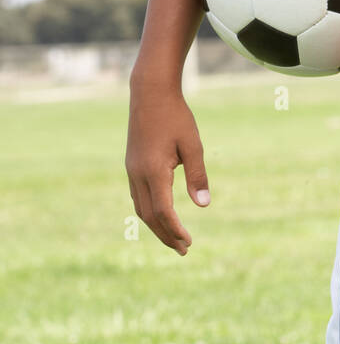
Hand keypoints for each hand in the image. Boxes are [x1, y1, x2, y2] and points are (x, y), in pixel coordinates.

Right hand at [125, 84, 209, 254]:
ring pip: (141, 208)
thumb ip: (197, 175)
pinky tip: (161, 216)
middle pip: (150, 216)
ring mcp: (132, 170)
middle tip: (183, 250)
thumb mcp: (192, 145)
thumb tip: (203, 205)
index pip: (163, 212)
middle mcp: (138, 174)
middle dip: (166, 235)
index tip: (188, 243)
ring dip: (157, 226)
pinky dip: (150, 212)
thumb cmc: (176, 116)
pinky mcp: (132, 165)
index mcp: (154, 171)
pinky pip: (138, 197)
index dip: (175, 230)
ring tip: (173, 239)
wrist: (150, 93)